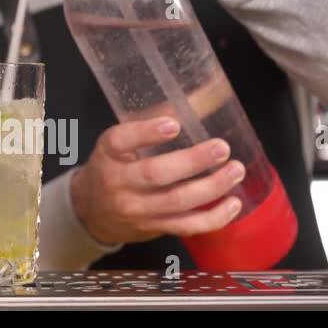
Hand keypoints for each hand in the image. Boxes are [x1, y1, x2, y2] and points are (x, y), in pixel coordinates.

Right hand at [71, 117, 245, 244]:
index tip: (174, 124)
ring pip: (176, 201)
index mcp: (108, 154)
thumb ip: (150, 124)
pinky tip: (232, 203)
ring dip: (211, 187)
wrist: (93, 211)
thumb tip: (199, 99)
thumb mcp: (119, 145)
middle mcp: (118, 182)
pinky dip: (213, 218)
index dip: (146, 132)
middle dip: (192, 161)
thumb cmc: (112, 169)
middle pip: (155, 174)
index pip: (120, 141)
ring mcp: (136, 209)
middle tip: (221, 148)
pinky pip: (186, 226)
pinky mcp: (153, 227)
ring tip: (234, 171)